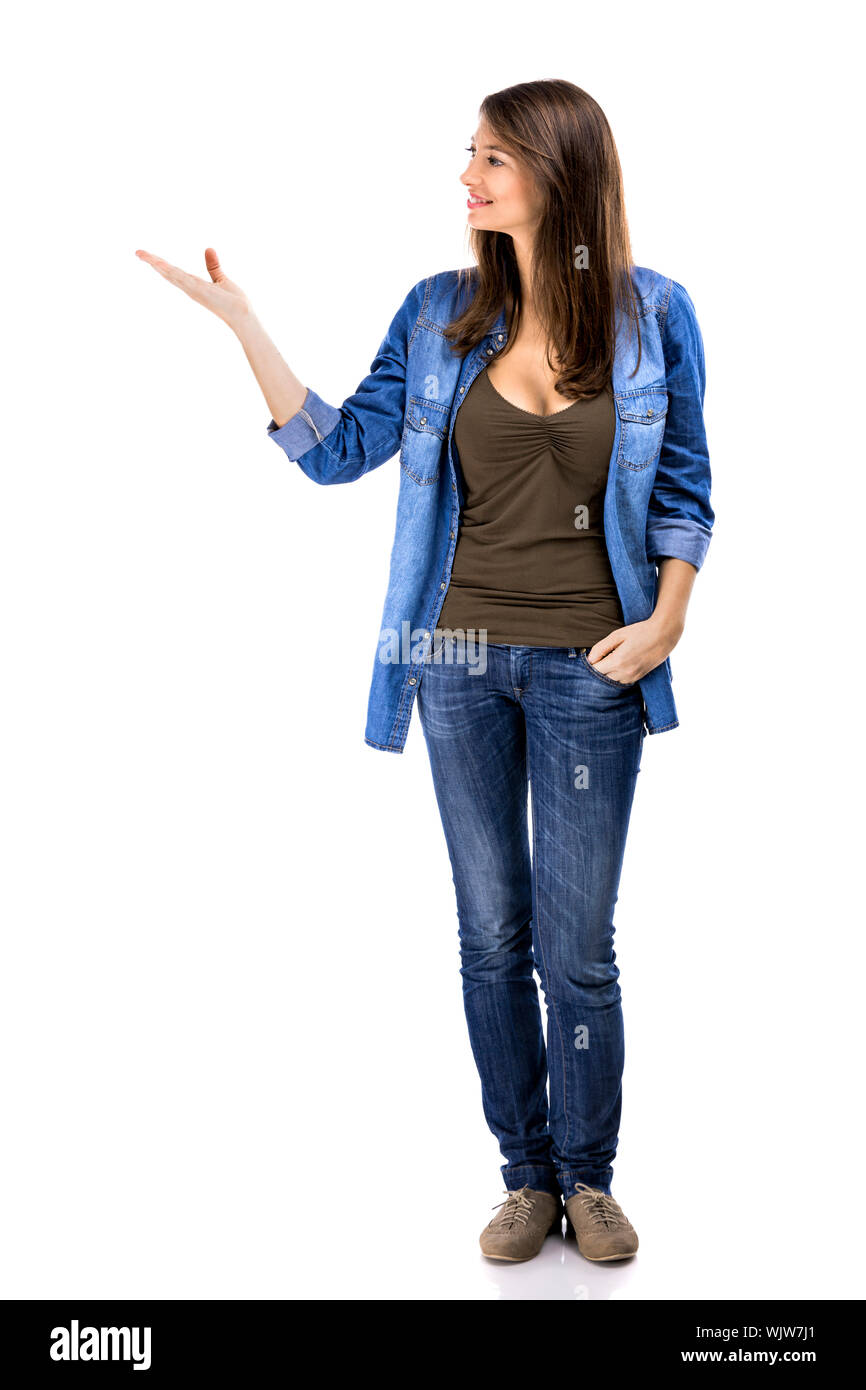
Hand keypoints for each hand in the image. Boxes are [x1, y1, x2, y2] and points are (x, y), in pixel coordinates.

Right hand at [135, 247, 252, 328]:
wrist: (242, 315)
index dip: (160, 264)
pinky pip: (181, 278)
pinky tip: (159, 264)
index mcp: (194, 285)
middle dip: (152, 262)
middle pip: (167, 272)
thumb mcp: (221, 279)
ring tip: (142, 254)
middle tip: (137, 252)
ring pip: (170, 274)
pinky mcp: (198, 290)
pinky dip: (170, 271)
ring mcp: (193, 289)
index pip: (173, 272)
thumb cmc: (234, 302)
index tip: (147, 256)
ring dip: (156, 264)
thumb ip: (213, 266)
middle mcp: (190, 288)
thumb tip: (208, 248)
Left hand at [585, 614, 683, 683]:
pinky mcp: (639, 677)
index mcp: (618, 661)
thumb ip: (601, 648)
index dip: (592, 663)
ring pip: (612, 681)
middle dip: (600, 668)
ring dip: (609, 672)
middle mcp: (625, 672)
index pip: (595, 670)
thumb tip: (590, 659)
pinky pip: (623, 681)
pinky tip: (623, 663)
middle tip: (604, 655)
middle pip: (602, 677)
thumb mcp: (618, 635)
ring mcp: (633, 676)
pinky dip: (619, 675)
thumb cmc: (640, 631)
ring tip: (615, 658)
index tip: (596, 655)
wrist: (664, 635)